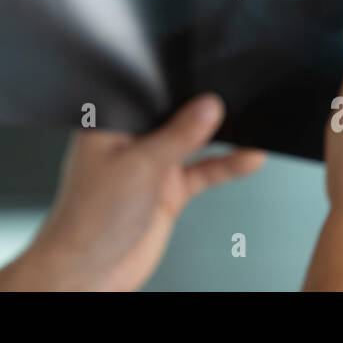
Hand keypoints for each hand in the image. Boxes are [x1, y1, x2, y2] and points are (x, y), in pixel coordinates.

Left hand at [0, 95, 266, 290]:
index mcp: (111, 122)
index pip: (149, 92)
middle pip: (174, 115)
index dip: (177, 81)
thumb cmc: (90, 217)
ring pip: (194, 144)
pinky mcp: (167, 192)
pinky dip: (226, 166)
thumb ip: (178, 135)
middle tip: (236, 94)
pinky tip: (249, 157)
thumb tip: (208, 106)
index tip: (209, 72)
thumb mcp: (140, 165)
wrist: (90, 270)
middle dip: (202, 108)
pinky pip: (203, 172)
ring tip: (252, 121)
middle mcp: (131, 141)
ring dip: (221, 137)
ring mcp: (151, 167)